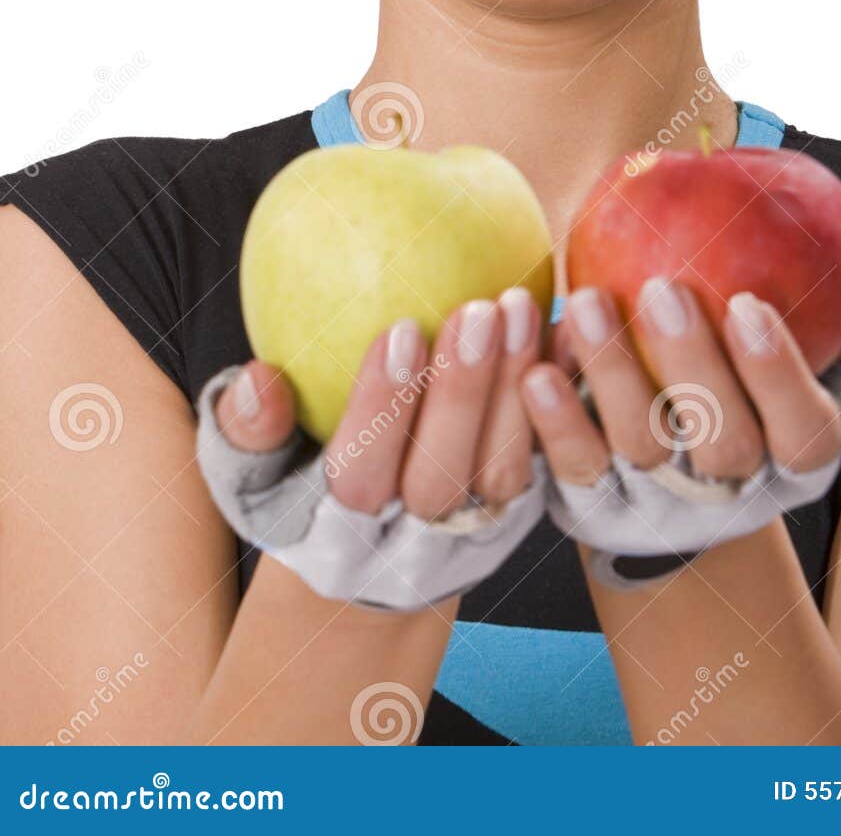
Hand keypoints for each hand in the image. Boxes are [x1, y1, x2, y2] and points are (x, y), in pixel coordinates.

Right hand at [198, 287, 546, 609]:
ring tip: (519, 304)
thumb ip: (245, 432)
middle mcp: (413, 550)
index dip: (382, 408)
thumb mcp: (253, 478)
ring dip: (516, 386)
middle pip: (443, 477)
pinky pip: (549, 458)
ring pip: (503, 471)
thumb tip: (255, 381)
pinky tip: (563, 329)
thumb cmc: (300, 496)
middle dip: (463, 393)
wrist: (374, 567)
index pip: (361, 478)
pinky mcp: (520, 517)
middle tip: (478, 309)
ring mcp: (473, 538)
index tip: (400, 329)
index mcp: (340, 540)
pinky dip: (559, 398)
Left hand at [528, 279, 840, 487]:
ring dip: (613, 378)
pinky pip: (569, 466)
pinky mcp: (587, 506)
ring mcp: (658, 506)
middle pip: (720, 444)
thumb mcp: (810, 357)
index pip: (802, 433)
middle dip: (694, 365)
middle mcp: (732, 494)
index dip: (777, 376)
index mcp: (796, 462)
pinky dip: (555, 418)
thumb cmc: (748, 381)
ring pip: (639, 452)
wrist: (664, 460)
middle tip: (662, 286)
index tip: (750, 305)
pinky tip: (536, 363)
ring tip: (589, 303)